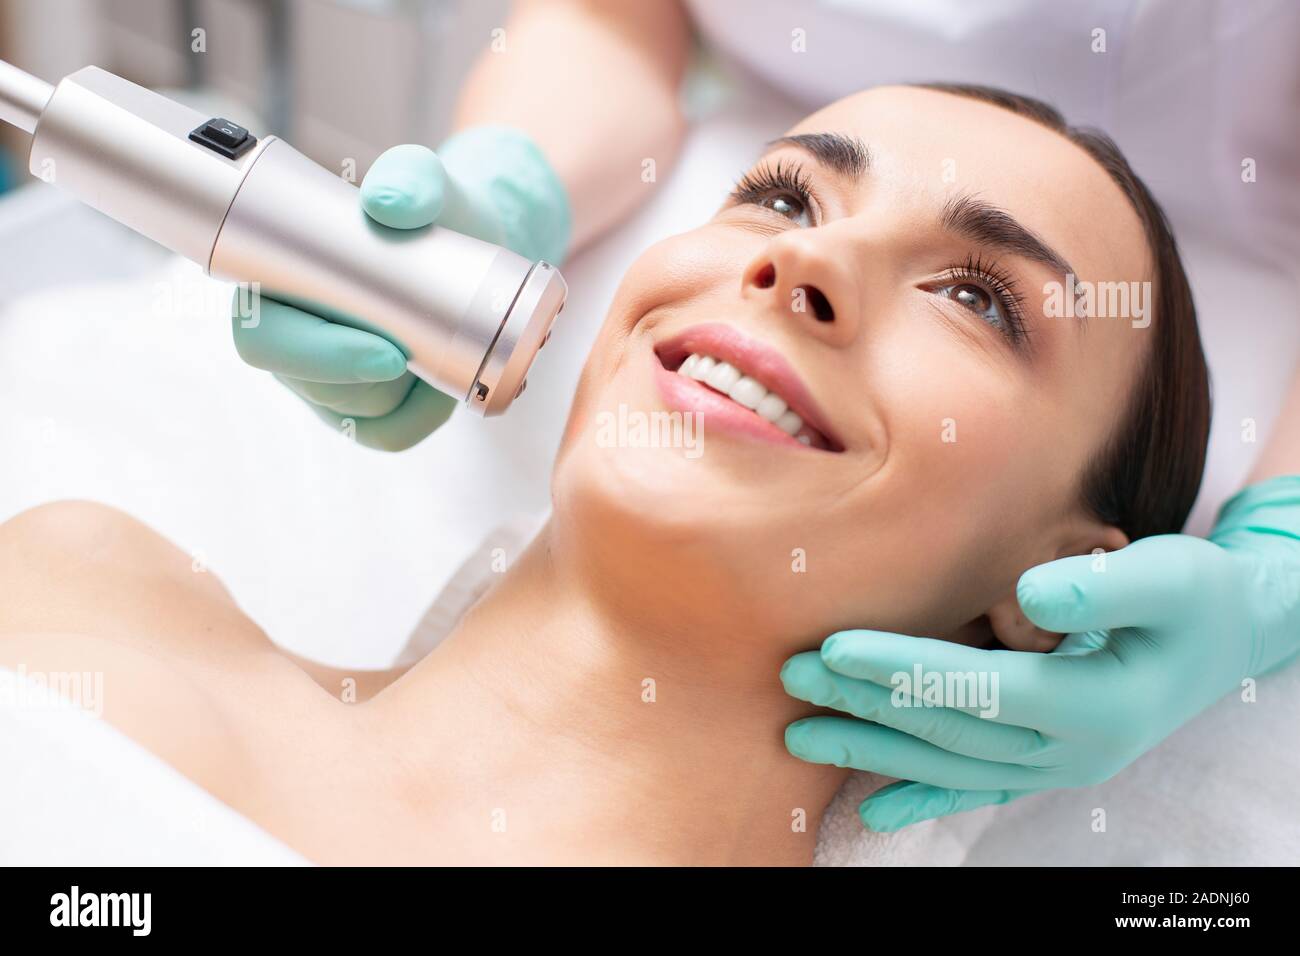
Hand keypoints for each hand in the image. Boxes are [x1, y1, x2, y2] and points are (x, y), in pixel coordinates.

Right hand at [231, 127, 569, 450]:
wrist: (470, 239)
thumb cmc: (429, 210)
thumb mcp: (426, 183)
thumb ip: (409, 178)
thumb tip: (385, 205)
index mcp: (276, 283)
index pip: (263, 339)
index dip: (317, 356)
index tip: (389, 353)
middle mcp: (291, 336)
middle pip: (311, 387)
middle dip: (373, 380)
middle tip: (423, 355)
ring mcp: (326, 380)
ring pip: (357, 415)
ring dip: (406, 393)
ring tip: (439, 347)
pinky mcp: (365, 408)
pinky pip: (389, 433)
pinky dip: (424, 415)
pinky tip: (444, 384)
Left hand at [780, 475, 1299, 830]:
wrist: (1227, 640)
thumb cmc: (1195, 598)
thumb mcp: (1171, 577)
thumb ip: (1107, 587)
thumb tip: (1035, 592)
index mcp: (1094, 703)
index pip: (976, 687)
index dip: (902, 668)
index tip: (835, 648)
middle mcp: (1070, 750)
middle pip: (947, 728)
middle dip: (864, 704)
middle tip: (791, 677)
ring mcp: (1056, 768)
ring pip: (948, 763)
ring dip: (872, 749)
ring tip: (799, 735)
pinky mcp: (1046, 766)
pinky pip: (975, 790)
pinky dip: (921, 798)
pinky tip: (871, 810)